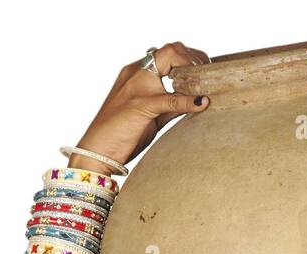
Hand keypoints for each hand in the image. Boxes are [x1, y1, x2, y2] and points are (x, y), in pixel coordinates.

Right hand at [72, 41, 211, 170]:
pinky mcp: (141, 105)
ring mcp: (138, 86)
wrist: (96, 151)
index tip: (203, 71)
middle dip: (194, 58)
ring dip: (193, 68)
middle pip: (171, 49)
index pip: (166, 53)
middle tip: (209, 74)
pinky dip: (188, 100)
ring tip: (208, 82)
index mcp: (136, 73)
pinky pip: (170, 98)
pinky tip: (202, 103)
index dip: (188, 57)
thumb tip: (195, 104)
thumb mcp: (150, 117)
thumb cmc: (121, 136)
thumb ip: (170, 107)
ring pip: (171, 61)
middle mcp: (136, 72)